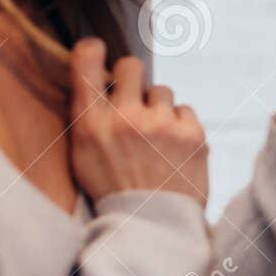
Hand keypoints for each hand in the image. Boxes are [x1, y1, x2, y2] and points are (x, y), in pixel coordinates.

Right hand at [69, 40, 208, 205]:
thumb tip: (97, 81)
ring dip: (158, 108)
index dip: (92, 50)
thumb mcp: (83, 157)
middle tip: (134, 100)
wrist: (153, 226)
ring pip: (161, 91)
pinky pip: (185, 110)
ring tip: (155, 138)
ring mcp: (161, 125)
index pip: (87, 64)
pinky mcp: (193, 134)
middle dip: (133, 78)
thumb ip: (88, 118)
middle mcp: (125, 119)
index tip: (96, 49)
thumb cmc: (113, 191)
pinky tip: (173, 149)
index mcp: (91, 125)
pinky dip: (180, 125)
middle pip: (132, 66)